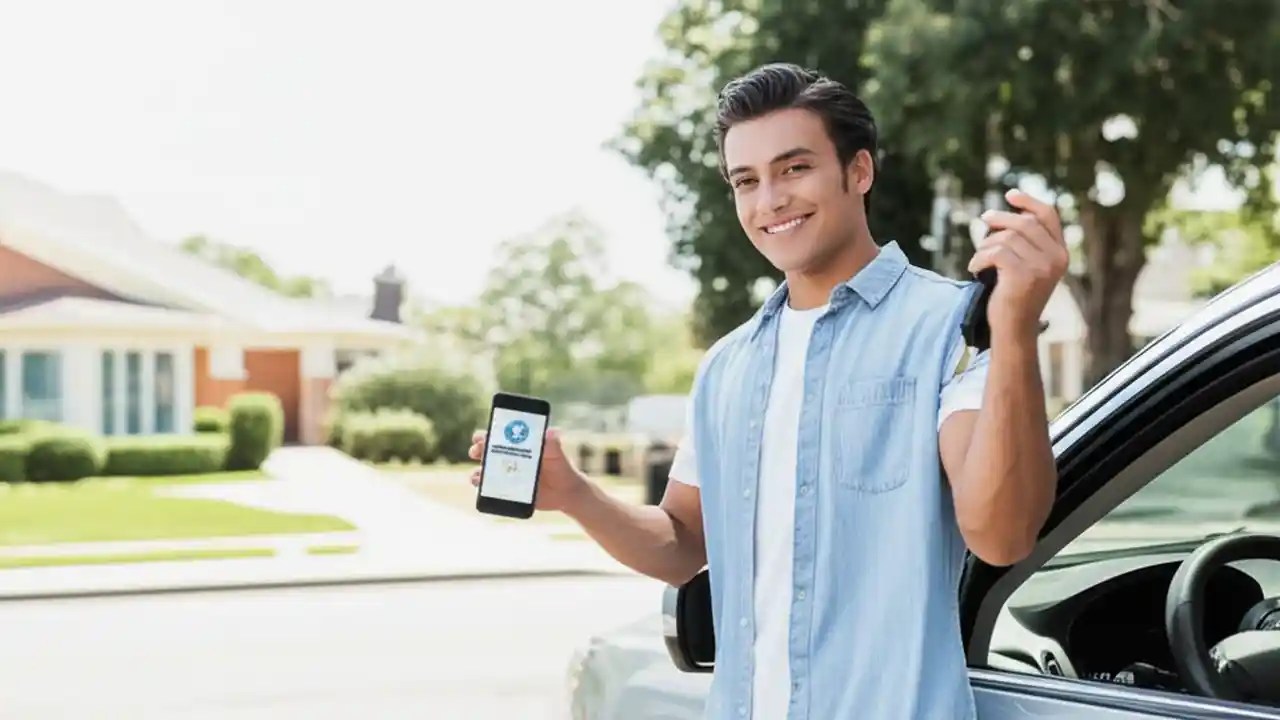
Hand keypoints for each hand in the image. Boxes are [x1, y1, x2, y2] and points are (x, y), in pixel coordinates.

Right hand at [466, 427, 587, 512]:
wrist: (565, 492)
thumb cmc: (560, 465)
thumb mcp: (558, 453)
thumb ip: (553, 443)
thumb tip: (550, 431)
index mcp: (517, 443)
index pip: (496, 434)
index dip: (486, 434)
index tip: (481, 437)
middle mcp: (507, 457)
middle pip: (484, 451)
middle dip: (477, 450)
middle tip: (476, 452)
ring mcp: (505, 474)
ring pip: (483, 472)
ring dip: (477, 473)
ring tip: (479, 476)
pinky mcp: (507, 491)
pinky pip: (490, 490)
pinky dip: (485, 490)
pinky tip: (486, 490)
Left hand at [968, 188, 1068, 339]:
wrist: (1014, 330)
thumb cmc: (1014, 298)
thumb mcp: (1027, 268)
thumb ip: (1025, 244)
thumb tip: (1002, 215)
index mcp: (1061, 254)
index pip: (1048, 216)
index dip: (1028, 202)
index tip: (1010, 195)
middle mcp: (1056, 258)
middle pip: (1024, 223)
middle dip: (1000, 219)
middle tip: (983, 220)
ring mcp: (1041, 267)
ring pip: (1006, 237)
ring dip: (986, 246)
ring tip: (980, 260)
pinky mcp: (1023, 275)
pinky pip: (994, 252)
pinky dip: (979, 258)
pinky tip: (975, 269)